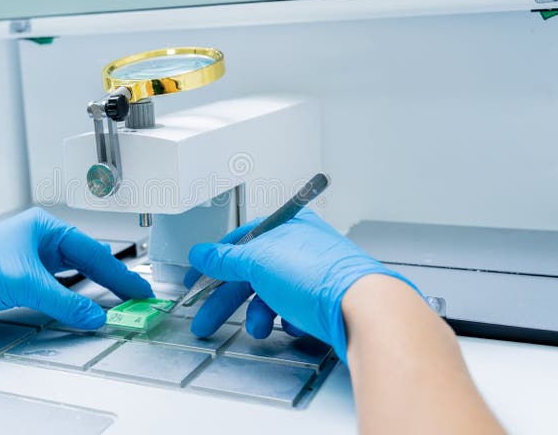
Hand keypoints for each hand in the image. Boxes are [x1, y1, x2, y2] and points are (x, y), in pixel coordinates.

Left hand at [0, 207, 152, 336]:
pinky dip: (70, 297)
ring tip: (114, 302)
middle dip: (110, 279)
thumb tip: (94, 314)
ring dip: (91, 289)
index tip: (137, 289)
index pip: (92, 251)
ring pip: (69, 274)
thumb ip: (63, 301)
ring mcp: (26, 259)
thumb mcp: (22, 283)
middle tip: (134, 298)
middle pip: (84, 260)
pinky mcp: (15, 278)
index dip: (118, 273)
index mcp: (43, 227)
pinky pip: (53, 287)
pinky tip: (77, 305)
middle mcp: (37, 239)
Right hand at [186, 209, 419, 361]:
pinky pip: (293, 310)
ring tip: (259, 329)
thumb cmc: (318, 275)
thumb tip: (202, 253)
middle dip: (227, 300)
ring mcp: (313, 274)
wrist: (361, 309)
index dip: (213, 263)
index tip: (196, 280)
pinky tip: (291, 326)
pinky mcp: (324, 300)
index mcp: (285, 227)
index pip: (239, 241)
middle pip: (251, 273)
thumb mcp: (257, 261)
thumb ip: (225, 259)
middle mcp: (300, 247)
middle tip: (206, 321)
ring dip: (258, 315)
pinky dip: (286, 320)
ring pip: (271, 295)